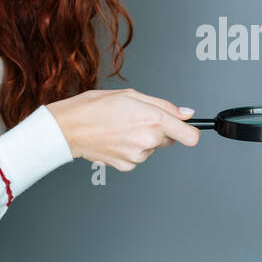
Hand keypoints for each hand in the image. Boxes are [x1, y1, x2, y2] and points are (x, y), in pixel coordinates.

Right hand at [45, 89, 200, 170]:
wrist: (70, 127)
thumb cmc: (96, 107)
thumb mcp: (132, 95)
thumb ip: (164, 106)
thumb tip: (186, 114)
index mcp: (154, 120)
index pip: (191, 136)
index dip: (191, 132)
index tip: (187, 129)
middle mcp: (148, 140)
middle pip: (169, 139)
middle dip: (159, 130)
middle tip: (137, 119)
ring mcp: (138, 156)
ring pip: (152, 147)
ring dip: (142, 139)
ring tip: (121, 128)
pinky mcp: (128, 166)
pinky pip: (138, 157)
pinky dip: (131, 149)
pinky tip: (116, 139)